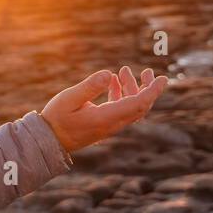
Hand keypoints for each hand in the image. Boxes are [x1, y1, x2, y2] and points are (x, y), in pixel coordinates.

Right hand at [40, 66, 168, 152]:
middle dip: (147, 88)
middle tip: (148, 71)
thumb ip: (89, 87)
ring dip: (131, 89)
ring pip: (131, 108)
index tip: (163, 78)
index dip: (152, 91)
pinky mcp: (104, 125)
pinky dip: (121, 94)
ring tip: (122, 72)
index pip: (137, 104)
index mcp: (106, 118)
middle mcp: (112, 124)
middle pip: (140, 107)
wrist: (49, 141)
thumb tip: (108, 74)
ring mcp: (109, 126)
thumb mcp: (69, 99)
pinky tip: (111, 82)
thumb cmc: (56, 119)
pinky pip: (121, 110)